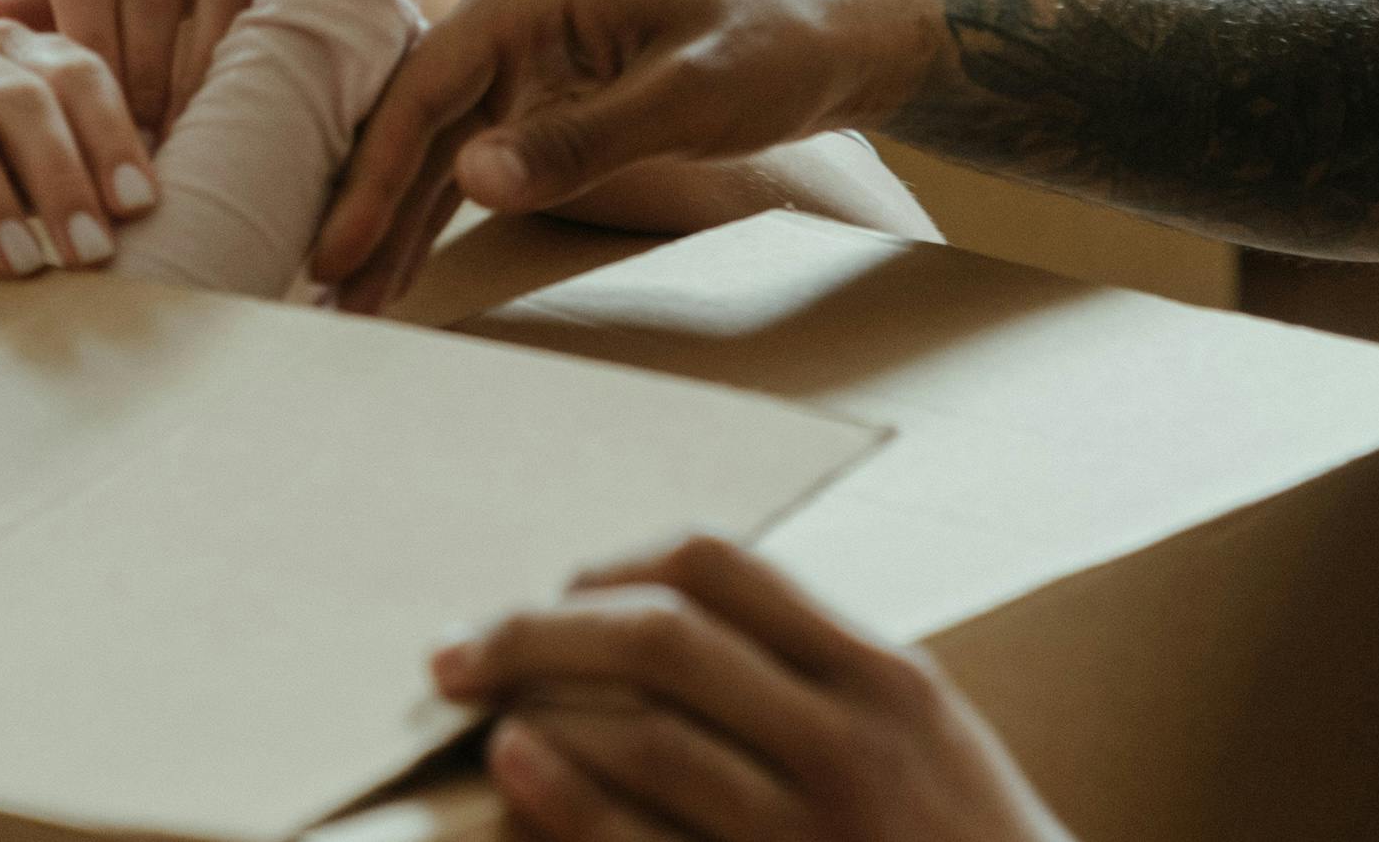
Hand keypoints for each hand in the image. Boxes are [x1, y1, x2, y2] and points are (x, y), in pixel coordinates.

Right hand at [311, 0, 938, 311]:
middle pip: (416, 119)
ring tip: (344, 304)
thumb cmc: (778, 44)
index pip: (427, 89)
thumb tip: (471, 183)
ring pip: (439, 146)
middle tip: (313, 296)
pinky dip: (443, 211)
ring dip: (394, 222)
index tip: (333, 252)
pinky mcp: (549, 88)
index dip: (374, 176)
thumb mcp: (687, 97)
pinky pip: (479, 155)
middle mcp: (513, 9)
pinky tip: (401, 268)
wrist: (845, 31)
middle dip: (365, 208)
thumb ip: (579, 141)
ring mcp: (527, 50)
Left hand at [432, 535, 1073, 841]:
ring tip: (480, 704)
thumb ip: (813, 667)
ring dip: (538, 705)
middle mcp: (851, 741)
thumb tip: (660, 611)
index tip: (556, 589)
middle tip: (459, 647)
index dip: (613, 565)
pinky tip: (514, 768)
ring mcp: (811, 832)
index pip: (722, 564)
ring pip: (644, 734)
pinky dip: (565, 799)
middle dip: (538, 629)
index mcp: (884, 675)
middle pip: (661, 636)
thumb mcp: (919, 730)